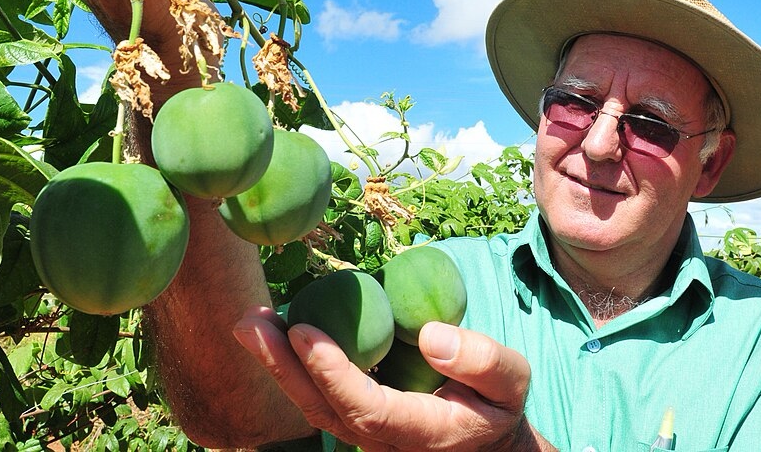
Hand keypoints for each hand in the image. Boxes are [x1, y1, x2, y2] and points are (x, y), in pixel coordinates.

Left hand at [233, 306, 546, 451]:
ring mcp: (364, 432)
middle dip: (282, 367)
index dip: (332, 373)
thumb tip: (432, 336)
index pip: (367, 409)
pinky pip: (317, 392)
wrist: (486, 441)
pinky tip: (275, 327)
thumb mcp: (510, 382)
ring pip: (312, 405)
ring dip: (277, 363)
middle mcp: (383, 441)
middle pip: (323, 410)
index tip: (304, 331)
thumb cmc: (497, 404)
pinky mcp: (355, 415)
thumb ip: (482, 361)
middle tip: (250, 323)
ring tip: (251, 321)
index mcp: (422, 433)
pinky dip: (292, 362)